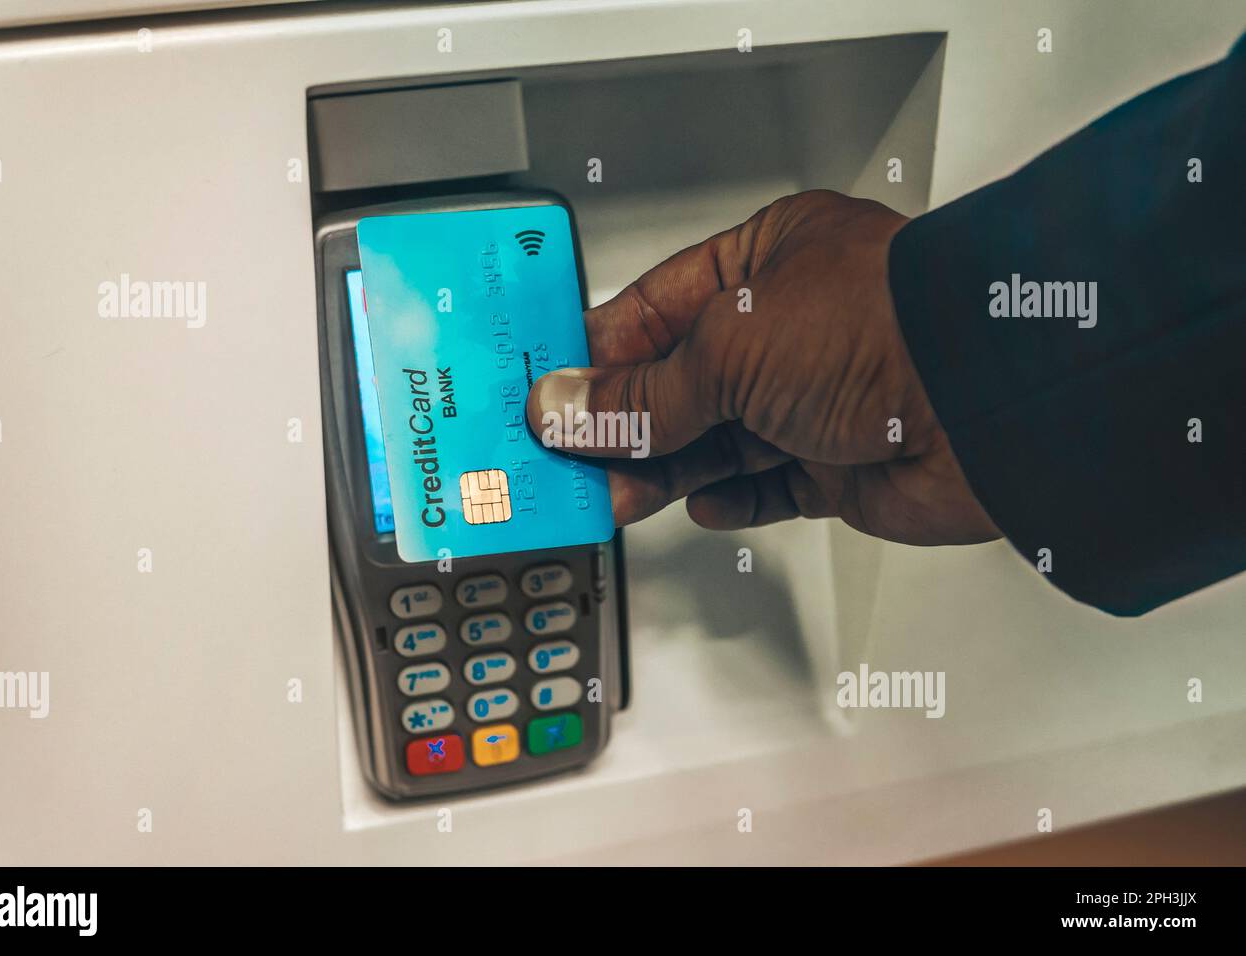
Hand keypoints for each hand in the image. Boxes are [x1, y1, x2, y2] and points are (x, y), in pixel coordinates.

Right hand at [525, 189, 1000, 545]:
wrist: (989, 403)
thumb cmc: (883, 327)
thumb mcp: (729, 349)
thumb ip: (643, 394)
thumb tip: (569, 410)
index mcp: (763, 261)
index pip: (653, 308)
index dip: (596, 354)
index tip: (548, 392)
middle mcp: (789, 326)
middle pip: (680, 381)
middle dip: (624, 423)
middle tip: (569, 458)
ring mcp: (815, 397)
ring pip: (716, 439)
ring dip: (665, 469)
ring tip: (617, 494)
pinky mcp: (841, 464)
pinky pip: (768, 486)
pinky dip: (731, 498)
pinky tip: (701, 505)